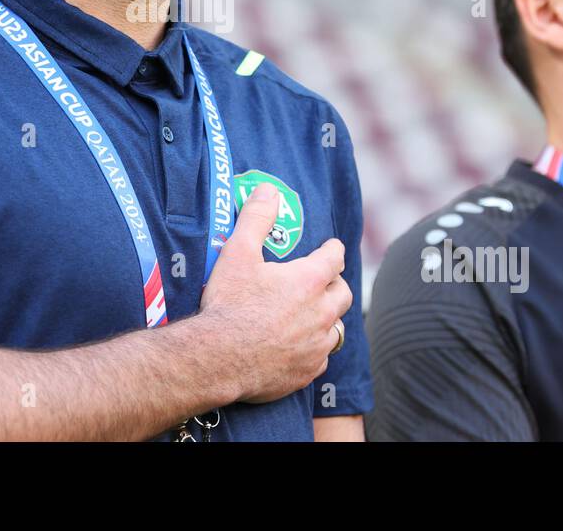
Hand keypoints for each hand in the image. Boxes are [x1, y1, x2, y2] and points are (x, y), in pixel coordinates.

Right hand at [197, 182, 350, 403]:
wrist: (219, 358)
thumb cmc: (229, 304)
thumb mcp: (238, 252)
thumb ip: (256, 219)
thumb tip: (268, 191)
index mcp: (308, 281)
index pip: (334, 258)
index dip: (332, 249)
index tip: (331, 247)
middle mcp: (321, 313)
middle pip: (343, 293)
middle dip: (335, 284)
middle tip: (323, 281)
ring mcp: (316, 345)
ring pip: (336, 328)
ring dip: (327, 318)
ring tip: (313, 314)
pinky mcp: (307, 371)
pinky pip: (321, 358)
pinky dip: (314, 349)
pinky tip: (300, 347)